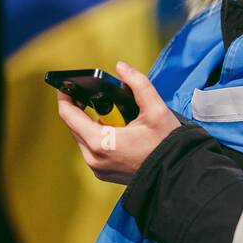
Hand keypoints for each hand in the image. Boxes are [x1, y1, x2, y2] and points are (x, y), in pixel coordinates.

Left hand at [56, 61, 180, 184]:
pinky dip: (96, 136)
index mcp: (100, 142)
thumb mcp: (155, 109)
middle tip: (88, 94)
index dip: (64, 96)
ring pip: (82, 138)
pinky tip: (111, 127)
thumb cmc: (166, 145)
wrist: (177, 174)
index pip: (68, 115)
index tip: (66, 85)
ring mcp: (98, 168)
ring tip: (104, 110)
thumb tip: (122, 67)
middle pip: (73, 126)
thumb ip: (137, 83)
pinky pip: (91, 149)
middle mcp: (94, 158)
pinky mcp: (103, 173)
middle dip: (78, 108)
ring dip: (88, 122)